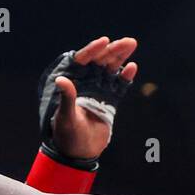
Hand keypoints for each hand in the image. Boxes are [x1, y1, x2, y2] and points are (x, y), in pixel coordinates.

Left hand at [38, 38, 138, 161]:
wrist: (79, 152)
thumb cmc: (66, 135)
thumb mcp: (65, 117)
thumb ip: (67, 98)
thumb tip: (62, 80)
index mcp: (72, 82)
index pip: (82, 60)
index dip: (92, 50)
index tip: (104, 42)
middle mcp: (85, 83)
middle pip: (100, 61)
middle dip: (113, 50)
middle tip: (128, 41)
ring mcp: (98, 91)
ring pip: (111, 69)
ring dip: (121, 58)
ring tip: (131, 45)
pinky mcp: (109, 101)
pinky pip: (119, 86)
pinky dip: (125, 77)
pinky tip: (132, 67)